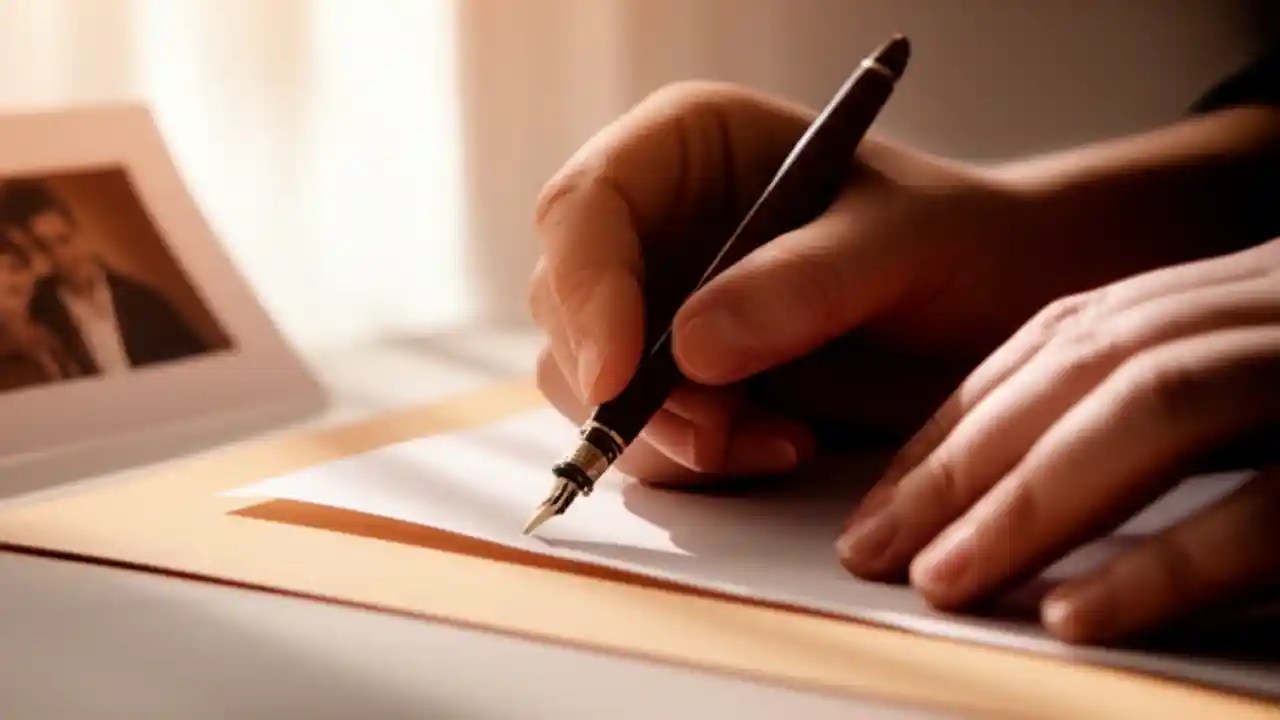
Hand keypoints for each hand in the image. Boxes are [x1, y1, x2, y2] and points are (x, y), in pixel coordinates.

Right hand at [530, 82, 1047, 483]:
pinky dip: (697, 458)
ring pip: (591, 381)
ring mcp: (661, 303)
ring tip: (777, 441)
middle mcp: (657, 222)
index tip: (617, 376)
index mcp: (687, 146)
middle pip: (567, 304)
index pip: (585, 207)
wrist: (997, 311)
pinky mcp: (681, 377)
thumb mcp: (903, 244)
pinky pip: (645, 431)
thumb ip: (804, 283)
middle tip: (713, 436)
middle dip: (626, 386)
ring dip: (666, 434)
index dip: (585, 289)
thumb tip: (688, 349)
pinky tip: (781, 446)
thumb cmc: (962, 242)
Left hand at [836, 237, 1279, 643]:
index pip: (1066, 339)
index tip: (886, 498)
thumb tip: (1031, 479)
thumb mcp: (1265, 381)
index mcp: (1241, 290)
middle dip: (966, 462)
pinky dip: (1158, 568)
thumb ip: (1170, 407)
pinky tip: (1071, 615)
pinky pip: (1262, 512)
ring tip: (939, 579)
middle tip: (873, 547)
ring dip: (1028, 502)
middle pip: (1087, 365)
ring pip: (1153, 406)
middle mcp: (1272, 306)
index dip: (964, 419)